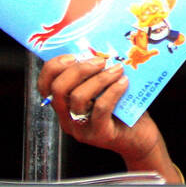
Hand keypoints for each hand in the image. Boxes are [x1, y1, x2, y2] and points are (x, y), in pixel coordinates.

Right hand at [36, 54, 172, 176]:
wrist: (140, 138)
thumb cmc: (123, 109)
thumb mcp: (104, 89)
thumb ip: (95, 74)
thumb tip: (98, 48)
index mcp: (65, 105)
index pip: (45, 85)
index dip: (54, 67)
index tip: (74, 55)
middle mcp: (67, 118)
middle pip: (58, 89)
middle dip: (79, 69)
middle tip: (100, 61)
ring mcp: (81, 129)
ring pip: (78, 98)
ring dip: (99, 79)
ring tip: (117, 69)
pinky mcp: (99, 135)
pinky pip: (100, 109)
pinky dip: (112, 91)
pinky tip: (124, 82)